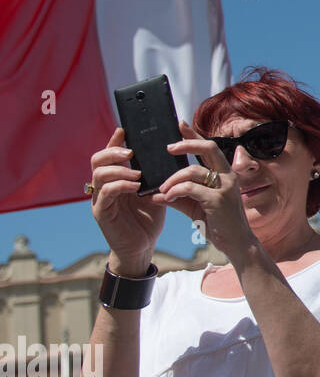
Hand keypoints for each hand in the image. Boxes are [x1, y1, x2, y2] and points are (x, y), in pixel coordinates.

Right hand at [89, 128, 166, 273]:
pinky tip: (136, 186)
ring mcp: (100, 199)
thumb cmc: (148, 218)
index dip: (115, 141)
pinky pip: (106, 193)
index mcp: (115, 179)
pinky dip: (120, 185)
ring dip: (119, 169)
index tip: (125, 129)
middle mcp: (103, 186)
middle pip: (97, 159)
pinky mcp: (102, 213)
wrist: (143, 247)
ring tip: (138, 172)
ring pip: (99, 174)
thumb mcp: (154, 191)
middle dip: (113, 151)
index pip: (109, 154)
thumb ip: (153, 174)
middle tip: (132, 151)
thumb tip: (166, 152)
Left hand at [157, 122, 255, 257]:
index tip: (180, 124)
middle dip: (187, 143)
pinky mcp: (218, 200)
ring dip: (172, 179)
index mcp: (224, 174)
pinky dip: (175, 191)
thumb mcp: (196, 207)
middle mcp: (228, 176)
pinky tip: (166, 198)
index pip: (209, 149)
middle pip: (208, 148)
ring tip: (161, 190)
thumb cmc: (219, 224)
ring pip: (192, 171)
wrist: (237, 244)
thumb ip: (178, 197)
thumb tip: (155, 194)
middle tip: (168, 148)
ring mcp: (225, 187)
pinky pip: (190, 188)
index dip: (194, 135)